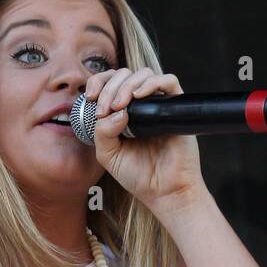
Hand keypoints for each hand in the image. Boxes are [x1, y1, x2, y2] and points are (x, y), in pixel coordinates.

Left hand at [85, 66, 205, 209]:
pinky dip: (152, 83)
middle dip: (110, 87)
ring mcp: (158, 105)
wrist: (164, 191)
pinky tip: (139, 96)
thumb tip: (115, 110)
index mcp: (122, 112)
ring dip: (128, 85)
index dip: (99, 82)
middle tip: (106, 108)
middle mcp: (141, 105)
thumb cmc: (139, 176)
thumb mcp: (108, 155)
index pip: (110, 83)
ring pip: (144, 74)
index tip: (91, 96)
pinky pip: (168, 81)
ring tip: (121, 106)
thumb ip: (102, 132)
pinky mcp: (175, 108)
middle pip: (125, 75)